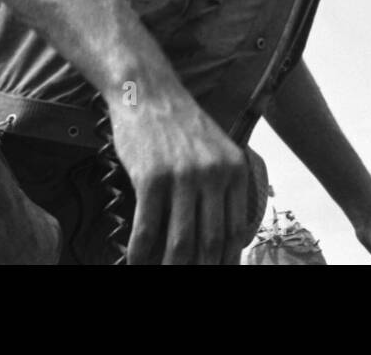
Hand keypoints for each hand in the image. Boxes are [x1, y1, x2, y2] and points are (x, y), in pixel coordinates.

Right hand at [108, 88, 248, 264]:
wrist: (149, 92)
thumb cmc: (180, 125)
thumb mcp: (216, 150)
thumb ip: (224, 186)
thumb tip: (227, 235)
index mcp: (234, 170)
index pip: (236, 230)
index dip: (226, 260)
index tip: (217, 271)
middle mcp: (214, 174)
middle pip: (210, 241)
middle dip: (200, 269)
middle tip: (190, 278)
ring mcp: (183, 177)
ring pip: (180, 242)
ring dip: (170, 268)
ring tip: (161, 275)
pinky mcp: (151, 178)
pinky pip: (147, 228)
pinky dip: (140, 252)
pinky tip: (134, 261)